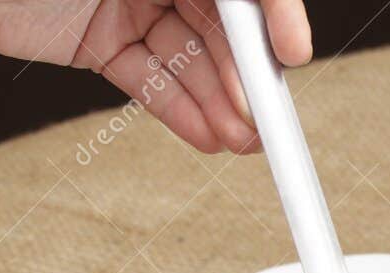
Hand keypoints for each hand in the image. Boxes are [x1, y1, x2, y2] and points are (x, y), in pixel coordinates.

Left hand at [0, 0, 312, 152]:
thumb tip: (254, 7)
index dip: (272, 15)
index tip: (291, 54)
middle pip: (220, 23)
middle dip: (245, 73)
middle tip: (265, 117)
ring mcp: (125, 0)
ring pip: (189, 57)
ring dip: (220, 102)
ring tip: (242, 141)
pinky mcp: (97, 40)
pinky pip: (149, 78)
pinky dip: (180, 110)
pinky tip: (208, 135)